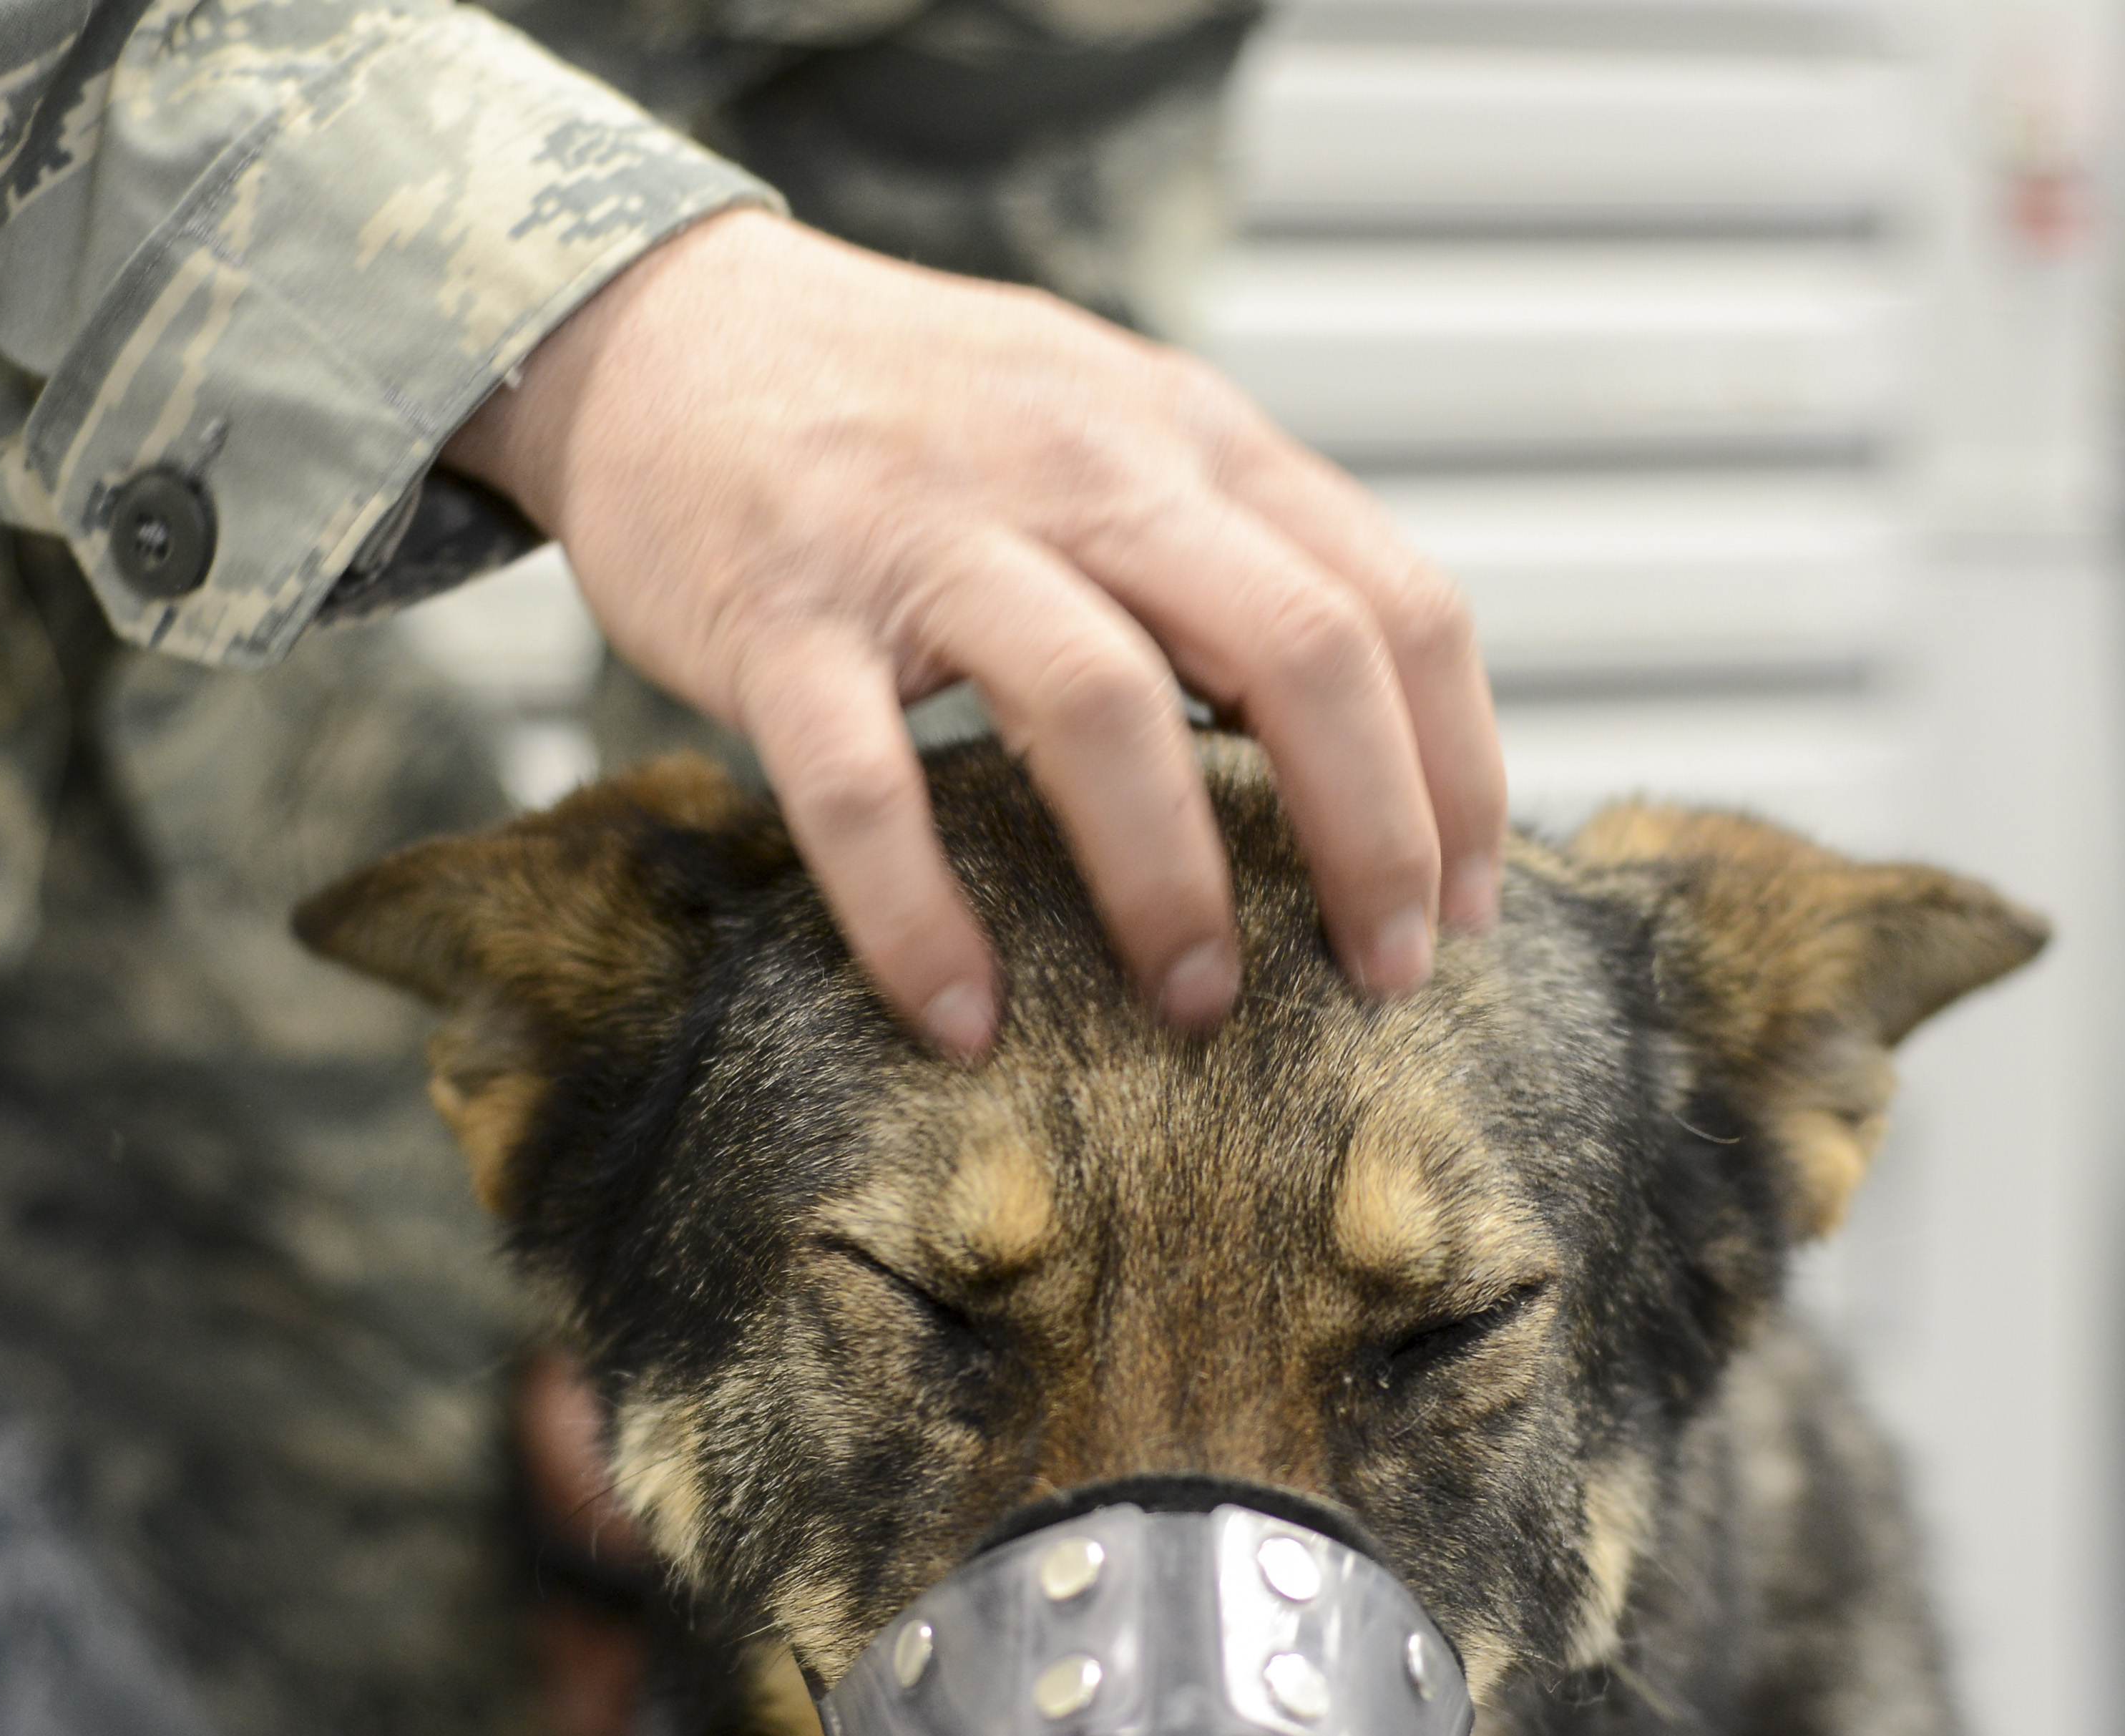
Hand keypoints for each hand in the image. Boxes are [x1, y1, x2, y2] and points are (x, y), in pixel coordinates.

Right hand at [442, 208, 1505, 1058]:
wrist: (658, 327)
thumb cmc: (905, 423)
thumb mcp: (1105, 432)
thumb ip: (1229, 553)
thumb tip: (1372, 745)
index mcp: (1186, 438)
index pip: (1391, 601)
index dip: (1460, 768)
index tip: (1466, 906)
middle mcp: (1083, 467)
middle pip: (1296, 649)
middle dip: (1370, 838)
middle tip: (1383, 978)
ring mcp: (927, 534)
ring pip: (1103, 707)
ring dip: (1173, 884)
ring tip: (1199, 1007)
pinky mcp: (782, 613)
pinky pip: (864, 787)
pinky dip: (920, 919)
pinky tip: (964, 1020)